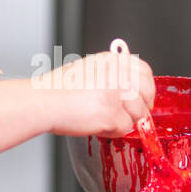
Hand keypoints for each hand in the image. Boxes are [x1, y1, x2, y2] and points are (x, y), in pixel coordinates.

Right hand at [40, 49, 155, 136]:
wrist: (43, 101)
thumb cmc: (58, 88)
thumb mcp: (89, 69)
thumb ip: (111, 74)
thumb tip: (130, 89)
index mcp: (112, 60)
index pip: (145, 71)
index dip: (147, 87)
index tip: (143, 97)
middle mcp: (117, 73)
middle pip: (147, 92)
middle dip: (141, 106)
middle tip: (131, 114)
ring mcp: (116, 93)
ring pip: (138, 113)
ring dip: (124, 120)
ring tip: (103, 119)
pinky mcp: (112, 113)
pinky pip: (124, 127)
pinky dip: (112, 131)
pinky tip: (97, 125)